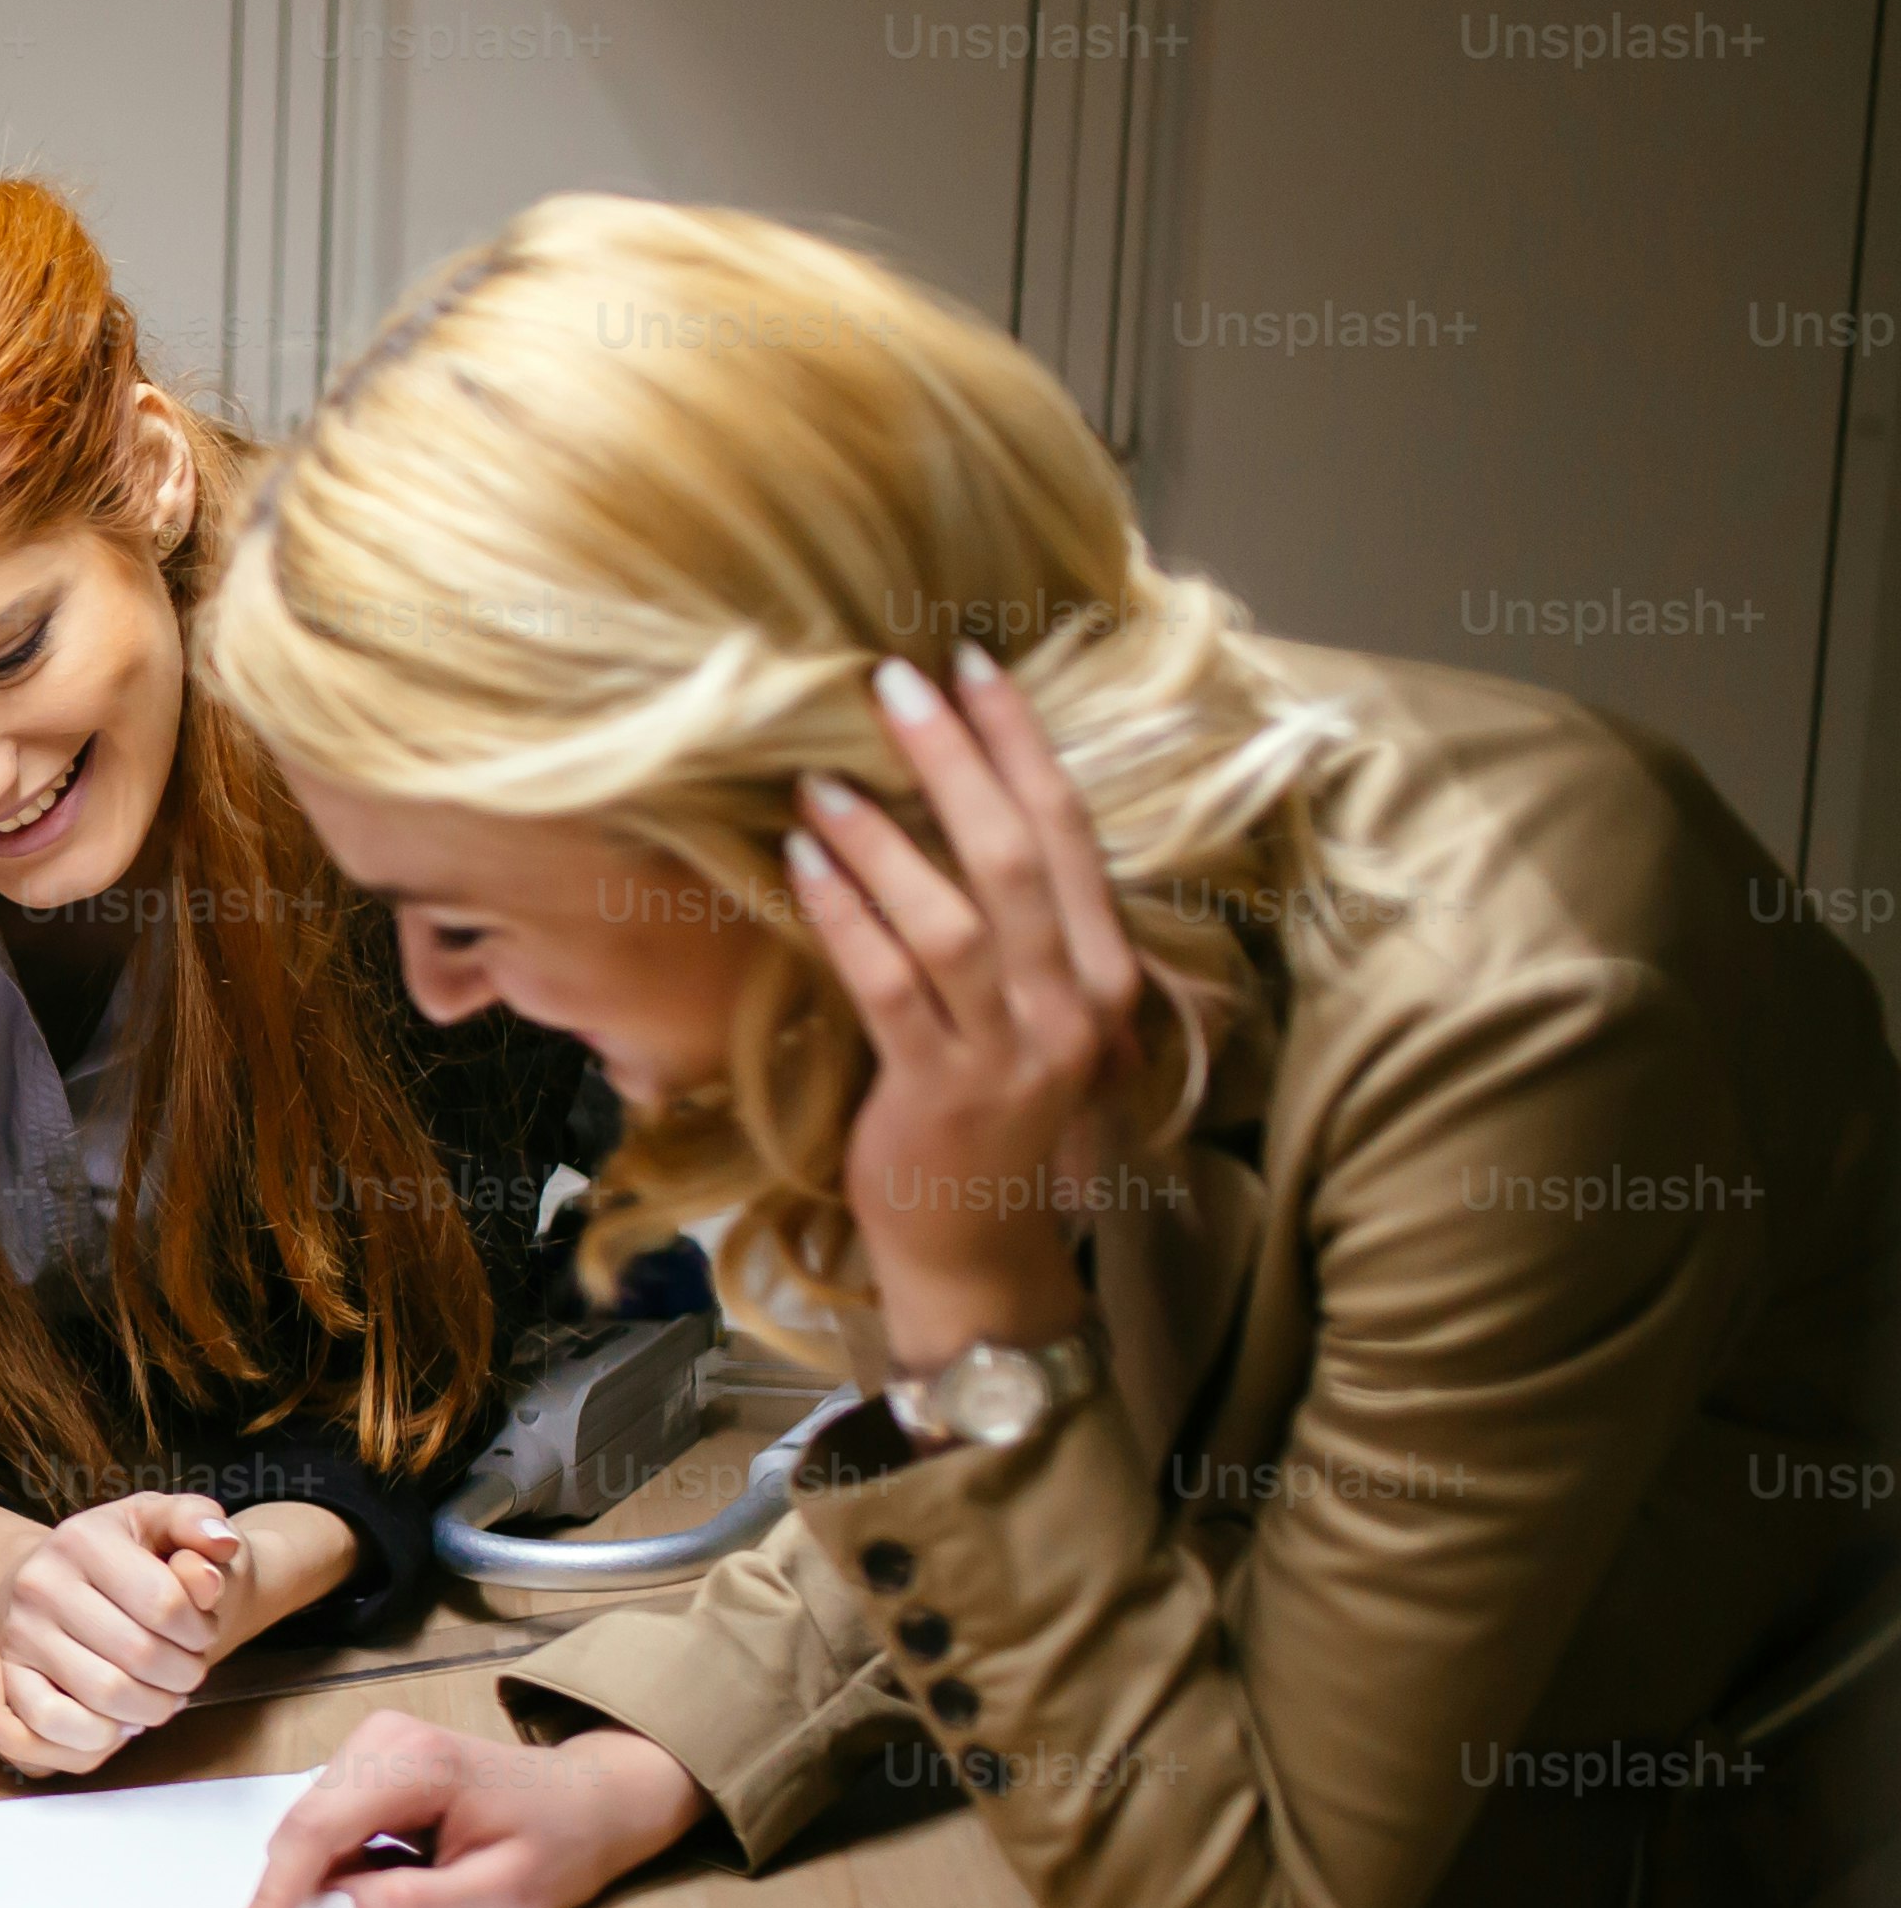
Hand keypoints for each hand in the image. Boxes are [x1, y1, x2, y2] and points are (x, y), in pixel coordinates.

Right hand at [0, 1494, 243, 1777]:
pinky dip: (101, 1735)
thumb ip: (197, 1522)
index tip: (202, 1632)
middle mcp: (40, 1583)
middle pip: (140, 1655)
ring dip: (152, 1709)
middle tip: (188, 1670)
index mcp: (82, 1538)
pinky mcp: (8, 1677)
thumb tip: (220, 1544)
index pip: (164, 1603)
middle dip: (184, 1674)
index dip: (200, 1630)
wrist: (41, 1579)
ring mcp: (19, 1633)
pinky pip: (54, 1724)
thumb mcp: (159, 1522)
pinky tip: (123, 1720)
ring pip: (105, 1695)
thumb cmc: (115, 1555)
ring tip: (164, 1696)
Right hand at [220, 1710, 702, 1907]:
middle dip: (294, 1892)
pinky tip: (395, 1870)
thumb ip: (408, 1906)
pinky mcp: (370, 1755)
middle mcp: (382, 1738)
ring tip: (410, 1889)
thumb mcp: (498, 1897)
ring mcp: (373, 1740)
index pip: (315, 1833)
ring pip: (309, 1825)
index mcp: (416, 1764)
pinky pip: (327, 1819)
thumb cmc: (558, 1845)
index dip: (270, 1897)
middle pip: (303, 1827)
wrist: (594, 1799)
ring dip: (325, 1877)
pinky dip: (339, 1860)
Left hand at [790, 650, 1146, 1362]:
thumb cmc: (987, 1111)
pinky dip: (849, 917)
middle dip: (957, 759)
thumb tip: (944, 800)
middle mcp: (1072, 1004)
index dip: (1020, 743)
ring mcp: (1012, 1052)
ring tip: (821, 778)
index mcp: (1103, 970)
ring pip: (956, 919)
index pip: (1068, 831)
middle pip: (1017, 854)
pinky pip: (890, 986)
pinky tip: (804, 864)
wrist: (976, 1245)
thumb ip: (1012, 924)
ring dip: (885, 840)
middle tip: (893, 682)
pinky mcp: (942, 1092)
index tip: (972, 663)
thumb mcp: (1024, 1011)